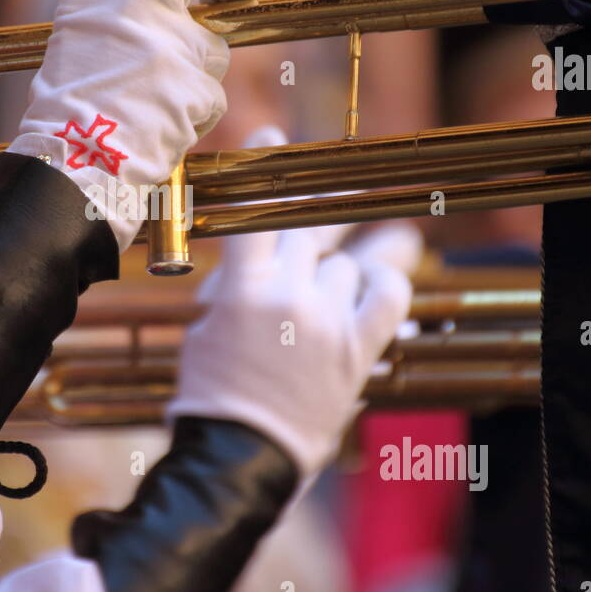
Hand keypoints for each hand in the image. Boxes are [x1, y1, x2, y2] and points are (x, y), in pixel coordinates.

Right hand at [9, 0, 250, 249]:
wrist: (76, 166)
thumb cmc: (63, 118)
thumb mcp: (75, 46)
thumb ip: (115, 20)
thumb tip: (163, 19)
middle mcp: (137, 1)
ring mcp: (175, 40)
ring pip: (210, 45)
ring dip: (195, 73)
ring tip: (154, 107)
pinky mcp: (201, 81)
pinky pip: (211, 94)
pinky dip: (194, 113)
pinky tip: (163, 130)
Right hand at [166, 127, 421, 477]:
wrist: (239, 458)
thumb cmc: (209, 396)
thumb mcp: (204, 328)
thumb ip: (231, 285)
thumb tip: (252, 256)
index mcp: (241, 289)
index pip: (255, 211)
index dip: (263, 166)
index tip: (271, 133)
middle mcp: (290, 296)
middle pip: (307, 231)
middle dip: (309, 218)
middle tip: (319, 204)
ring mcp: (328, 322)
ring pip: (344, 267)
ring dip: (335, 272)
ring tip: (324, 293)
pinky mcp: (357, 352)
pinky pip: (386, 298)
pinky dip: (385, 283)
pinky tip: (381, 279)